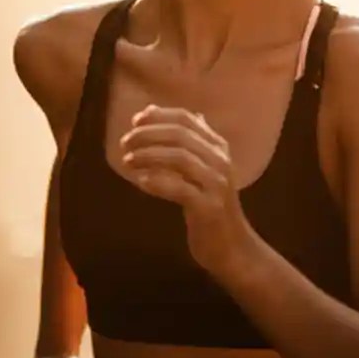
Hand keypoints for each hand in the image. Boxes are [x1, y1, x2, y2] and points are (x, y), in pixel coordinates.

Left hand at [120, 104, 259, 280]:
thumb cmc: (210, 206)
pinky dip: (158, 182)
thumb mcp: (201, 168)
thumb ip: (181, 141)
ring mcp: (217, 184)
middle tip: (125, 142)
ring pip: (180, 158)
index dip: (159, 116)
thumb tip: (152, 110)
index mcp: (218, 148)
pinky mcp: (209, 207)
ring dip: (149, 155)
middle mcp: (221, 161)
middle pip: (181, 135)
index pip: (187, 119)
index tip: (135, 120)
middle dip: (149, 134)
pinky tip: (141, 181)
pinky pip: (180, 189)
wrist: (233, 247)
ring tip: (128, 160)